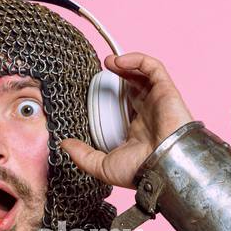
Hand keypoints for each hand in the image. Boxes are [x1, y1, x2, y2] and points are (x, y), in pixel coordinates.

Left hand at [60, 52, 193, 187]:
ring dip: (126, 63)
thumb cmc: (141, 170)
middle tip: (101, 70)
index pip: (124, 105)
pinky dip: (137, 59)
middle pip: (134, 86)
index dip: (110, 94)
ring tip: (109, 61)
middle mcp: (149, 112)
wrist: (163, 166)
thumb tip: (64, 145)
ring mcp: (158, 100)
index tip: (92, 90)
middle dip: (119, 74)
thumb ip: (83, 155)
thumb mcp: (103, 166)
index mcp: (137, 129)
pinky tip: (119, 61)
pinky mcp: (166, 90)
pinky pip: (154, 67)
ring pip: (144, 74)